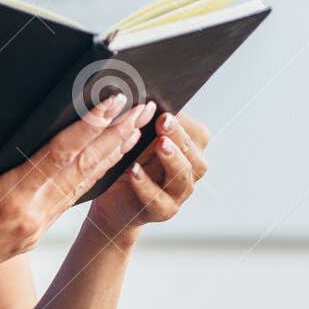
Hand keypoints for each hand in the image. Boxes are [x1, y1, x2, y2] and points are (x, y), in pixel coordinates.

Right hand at [0, 94, 156, 308]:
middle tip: (144, 112)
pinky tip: (101, 167)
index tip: (112, 104)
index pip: (59, 155)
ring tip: (134, 133)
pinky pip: (68, 201)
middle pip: (83, 170)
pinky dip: (89, 179)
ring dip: (110, 158)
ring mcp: (33, 229)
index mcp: (11, 201)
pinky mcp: (29, 237)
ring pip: (81, 187)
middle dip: (116, 139)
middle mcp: (31, 217)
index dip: (88, 127)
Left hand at [84, 108, 210, 240]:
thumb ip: (145, 120)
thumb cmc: (127, 162)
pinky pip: (157, 200)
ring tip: (159, 144)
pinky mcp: (161, 211)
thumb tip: (143, 97)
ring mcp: (177, 194)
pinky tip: (134, 171)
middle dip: (179, 137)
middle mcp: (187, 172)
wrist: (111, 199)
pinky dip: (146, 185)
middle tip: (164, 121)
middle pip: (194, 156)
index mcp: (187, 150)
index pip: (197, 135)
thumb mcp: (136, 137)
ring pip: (183, 177)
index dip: (184, 123)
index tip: (166, 109)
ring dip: (172, 159)